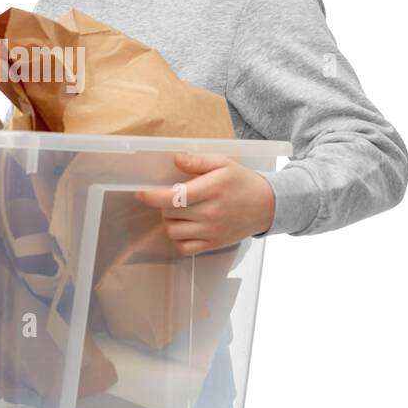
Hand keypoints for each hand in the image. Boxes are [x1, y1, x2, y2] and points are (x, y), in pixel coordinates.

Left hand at [132, 153, 275, 255]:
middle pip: (169, 213)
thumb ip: (197, 161)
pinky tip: (185, 227)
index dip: (152, 196)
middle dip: (163, 204)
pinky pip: (184, 248)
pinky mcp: (213, 245)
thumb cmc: (242, 182)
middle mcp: (211, 212)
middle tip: (171, 197)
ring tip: (179, 212)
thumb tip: (175, 159)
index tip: (140, 193)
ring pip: (173, 231)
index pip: (174, 197)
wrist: (267, 206)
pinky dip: (178, 239)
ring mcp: (212, 232)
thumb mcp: (223, 163)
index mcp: (212, 189)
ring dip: (169, 221)